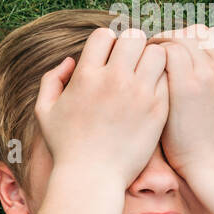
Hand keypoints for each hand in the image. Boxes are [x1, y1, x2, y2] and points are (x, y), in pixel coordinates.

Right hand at [34, 27, 168, 187]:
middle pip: (133, 37)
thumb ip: (51, 80)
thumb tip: (70, 61)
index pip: (104, 35)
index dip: (106, 43)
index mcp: (85, 76)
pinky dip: (162, 80)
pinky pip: (168, 78)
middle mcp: (113, 80)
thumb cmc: (66, 146)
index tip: (108, 57)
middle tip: (131, 61)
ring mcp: (139, 94)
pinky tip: (153, 91)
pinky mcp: (158, 108)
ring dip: (151, 59)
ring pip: (157, 53)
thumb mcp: (44, 112)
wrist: (92, 178)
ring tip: (146, 73)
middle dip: (131, 45)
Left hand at [148, 25, 213, 178]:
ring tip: (143, 57)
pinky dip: (152, 55)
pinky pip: (167, 51)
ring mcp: (210, 71)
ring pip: (180, 37)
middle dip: (173, 38)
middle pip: (196, 32)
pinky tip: (142, 68)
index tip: (173, 49)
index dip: (191, 39)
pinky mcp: (188, 83)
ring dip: (159, 45)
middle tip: (152, 50)